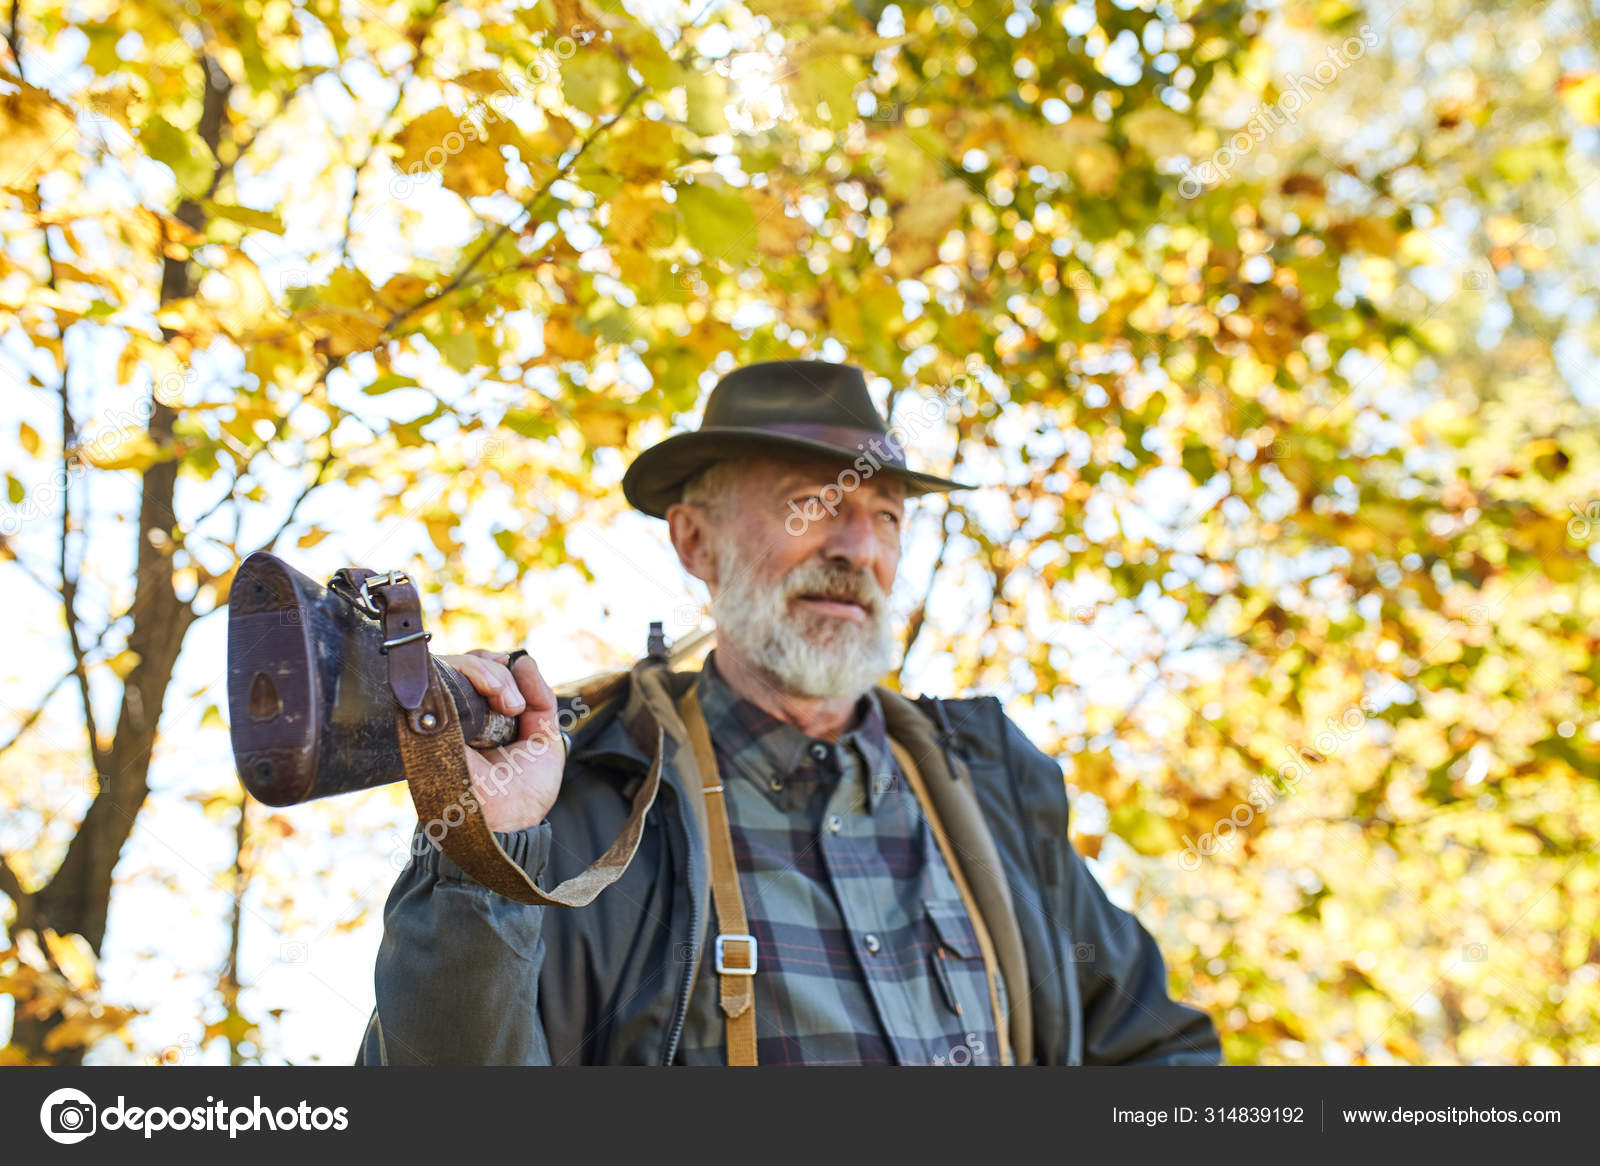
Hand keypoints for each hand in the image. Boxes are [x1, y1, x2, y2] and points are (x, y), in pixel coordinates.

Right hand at [438, 650, 565, 832]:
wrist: (508, 822)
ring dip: (487, 674)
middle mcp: (456, 715)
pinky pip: (438, 679)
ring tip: (508, 704)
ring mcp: (440, 718)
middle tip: (514, 704)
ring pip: (452, 668)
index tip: (512, 668)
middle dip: (496, 673)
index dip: (492, 664)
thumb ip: (540, 700)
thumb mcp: (544, 739)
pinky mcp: (429, 722)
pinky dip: (468, 673)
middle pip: (465, 666)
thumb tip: (523, 660)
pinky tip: (489, 691)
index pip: (475, 671)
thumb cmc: (525, 790)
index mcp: (479, 718)